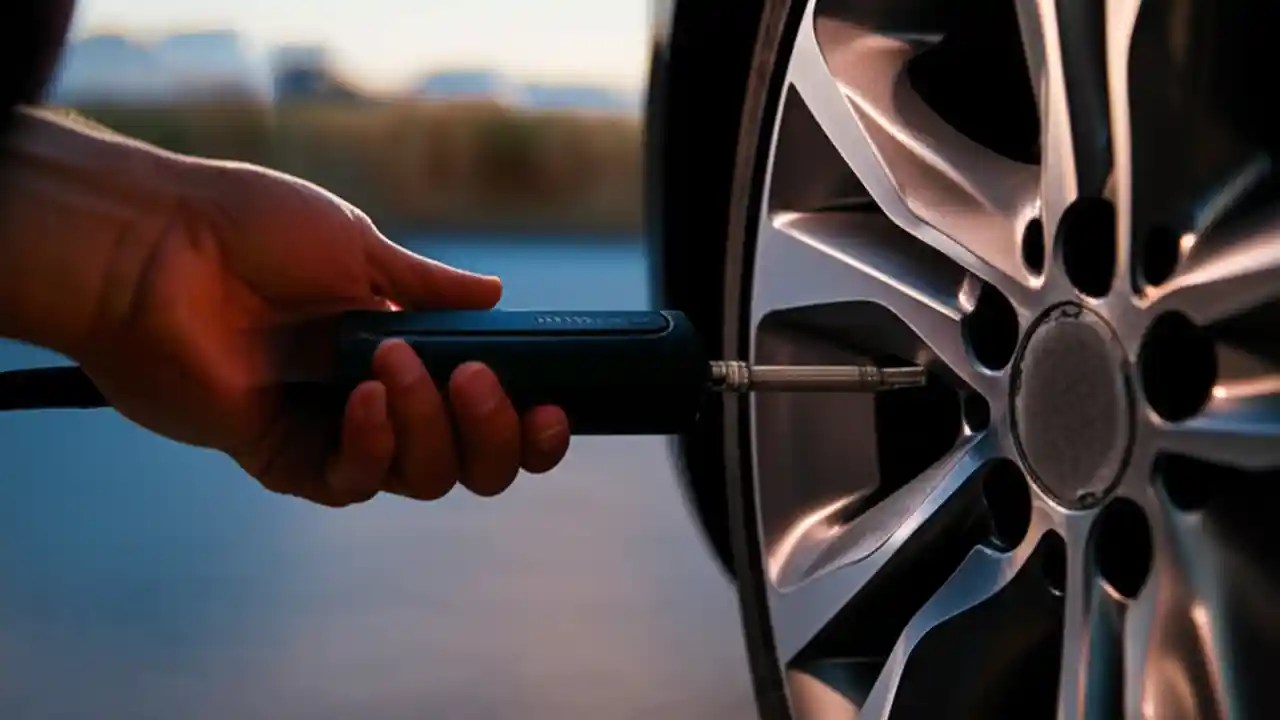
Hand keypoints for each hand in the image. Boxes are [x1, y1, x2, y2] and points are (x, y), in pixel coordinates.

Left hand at [76, 158, 569, 505]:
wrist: (162, 243)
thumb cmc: (255, 230)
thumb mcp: (362, 248)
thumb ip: (431, 289)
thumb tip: (500, 299)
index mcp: (406, 351)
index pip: (486, 412)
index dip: (529, 423)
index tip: (555, 406)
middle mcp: (381, 400)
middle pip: (470, 462)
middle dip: (494, 432)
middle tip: (481, 382)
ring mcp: (334, 431)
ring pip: (422, 477)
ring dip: (428, 425)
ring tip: (392, 363)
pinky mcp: (284, 457)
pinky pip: (351, 481)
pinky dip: (371, 446)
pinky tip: (360, 398)